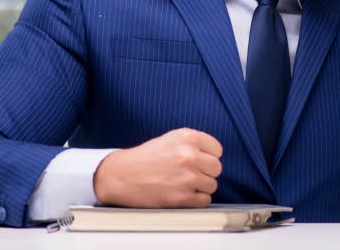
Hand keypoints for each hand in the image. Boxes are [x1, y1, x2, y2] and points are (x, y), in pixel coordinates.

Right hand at [93, 127, 222, 207]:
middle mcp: (189, 155)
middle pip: (216, 168)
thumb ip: (193, 143)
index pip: (217, 149)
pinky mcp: (182, 197)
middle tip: (192, 174)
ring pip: (212, 185)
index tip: (201, 161)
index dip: (209, 156)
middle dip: (206, 172)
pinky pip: (204, 200)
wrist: (122, 175)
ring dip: (201, 187)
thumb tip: (213, 155)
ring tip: (185, 184)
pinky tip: (184, 194)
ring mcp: (187, 177)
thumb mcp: (171, 139)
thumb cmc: (145, 158)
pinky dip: (197, 200)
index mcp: (188, 137)